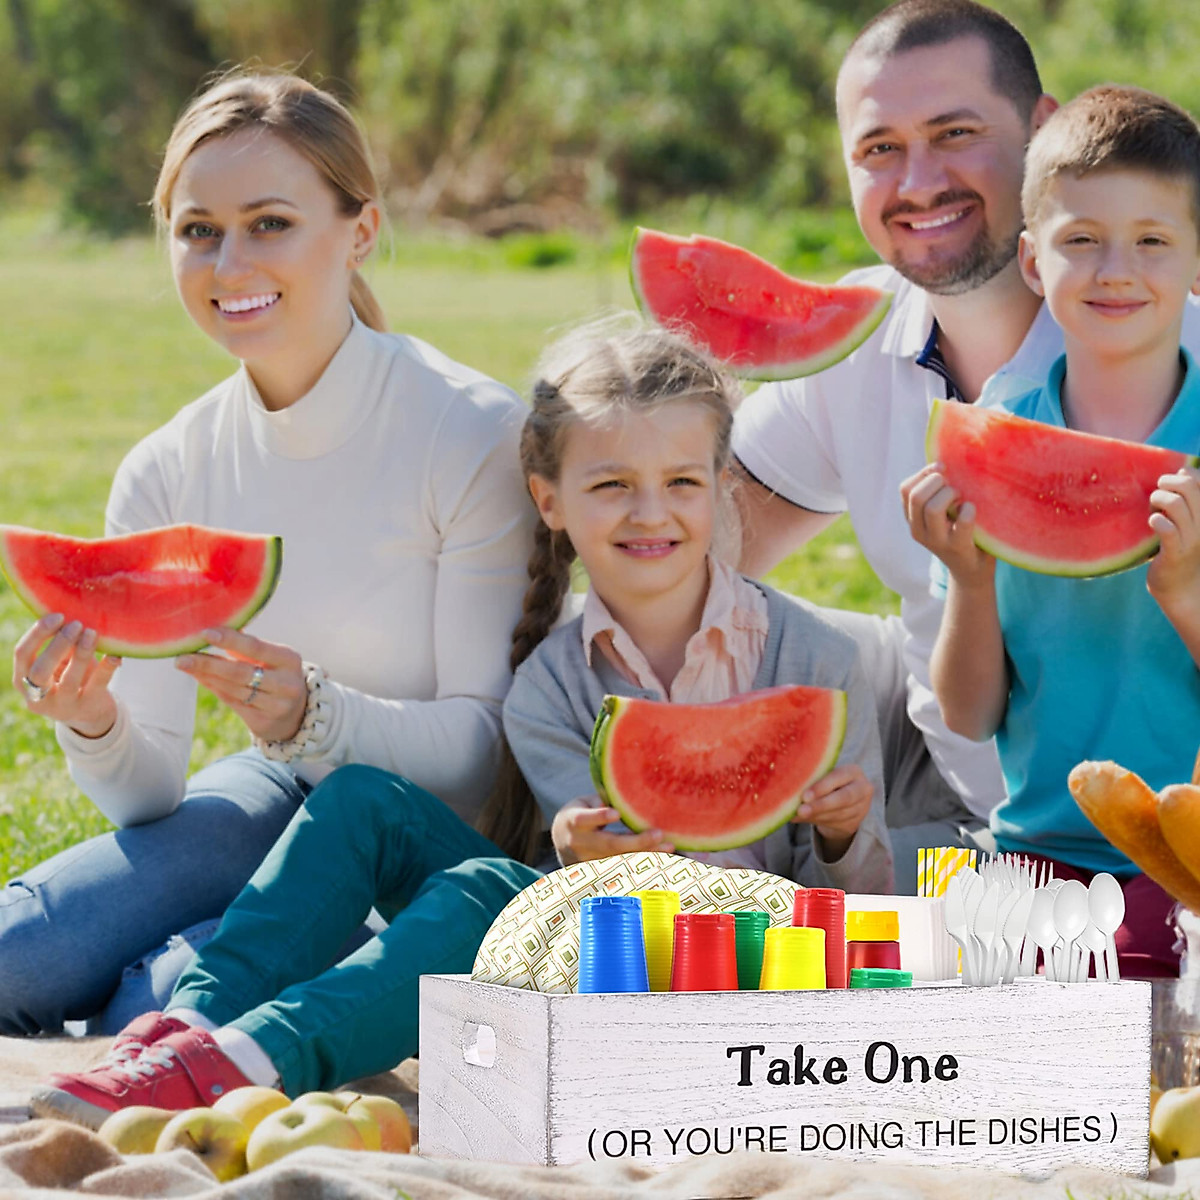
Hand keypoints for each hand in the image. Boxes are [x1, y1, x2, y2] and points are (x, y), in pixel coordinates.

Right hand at [12, 613, 120, 736]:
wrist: (92, 714)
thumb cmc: (73, 678)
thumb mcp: (62, 663)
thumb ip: (62, 646)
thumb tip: (72, 620)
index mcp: (23, 680)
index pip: (22, 654)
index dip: (37, 633)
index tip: (58, 616)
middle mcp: (38, 697)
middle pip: (39, 671)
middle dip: (58, 645)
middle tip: (77, 625)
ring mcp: (63, 706)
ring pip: (69, 680)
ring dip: (81, 654)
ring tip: (92, 634)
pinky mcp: (88, 708)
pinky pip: (98, 685)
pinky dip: (107, 667)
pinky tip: (114, 654)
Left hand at [175, 627, 306, 742]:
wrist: (298, 714)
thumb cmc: (278, 675)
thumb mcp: (274, 658)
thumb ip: (248, 648)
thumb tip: (213, 629)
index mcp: (290, 660)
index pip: (257, 648)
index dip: (230, 640)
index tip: (205, 633)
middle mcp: (287, 685)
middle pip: (241, 672)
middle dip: (209, 663)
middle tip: (182, 657)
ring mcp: (276, 706)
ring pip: (232, 689)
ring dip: (206, 675)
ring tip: (184, 664)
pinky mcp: (263, 723)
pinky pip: (231, 701)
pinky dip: (213, 687)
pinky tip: (199, 676)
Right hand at [551, 800, 673, 865]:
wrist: (561, 842)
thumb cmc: (578, 816)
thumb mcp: (583, 804)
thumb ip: (601, 803)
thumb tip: (627, 797)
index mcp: (574, 822)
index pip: (584, 819)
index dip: (599, 817)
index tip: (615, 814)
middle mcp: (581, 844)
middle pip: (609, 844)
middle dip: (635, 841)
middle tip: (658, 834)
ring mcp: (590, 860)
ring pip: (620, 858)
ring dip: (646, 853)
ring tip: (669, 846)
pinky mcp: (601, 870)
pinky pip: (624, 866)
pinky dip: (644, 861)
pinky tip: (664, 857)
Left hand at [792, 764, 872, 858]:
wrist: (845, 800)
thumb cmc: (828, 782)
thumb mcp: (824, 776)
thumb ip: (811, 780)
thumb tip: (786, 789)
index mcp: (853, 771)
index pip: (839, 777)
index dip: (822, 786)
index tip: (805, 796)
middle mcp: (862, 789)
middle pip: (844, 798)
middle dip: (821, 805)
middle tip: (801, 810)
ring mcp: (862, 808)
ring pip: (838, 814)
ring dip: (816, 816)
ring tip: (797, 815)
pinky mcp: (855, 823)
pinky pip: (835, 824)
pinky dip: (816, 821)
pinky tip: (802, 819)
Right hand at [900, 463, 994, 586]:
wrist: (971, 569)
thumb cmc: (958, 532)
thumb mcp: (940, 514)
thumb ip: (936, 493)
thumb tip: (944, 462)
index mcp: (912, 519)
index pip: (905, 489)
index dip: (924, 473)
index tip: (942, 469)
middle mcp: (919, 531)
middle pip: (917, 496)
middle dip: (938, 482)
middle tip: (953, 488)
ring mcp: (937, 541)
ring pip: (932, 508)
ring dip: (951, 495)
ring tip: (961, 499)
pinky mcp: (958, 547)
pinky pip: (962, 521)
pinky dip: (969, 509)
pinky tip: (971, 510)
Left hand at [1148, 467, 1199, 615]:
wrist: (1182, 591)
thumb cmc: (1180, 551)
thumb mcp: (1188, 522)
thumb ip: (1187, 499)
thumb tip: (1183, 471)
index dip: (1185, 475)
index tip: (1171, 485)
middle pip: (1188, 486)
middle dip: (1166, 483)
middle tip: (1157, 496)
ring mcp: (1192, 538)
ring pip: (1175, 504)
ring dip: (1157, 500)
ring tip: (1153, 510)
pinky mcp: (1175, 553)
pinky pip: (1167, 529)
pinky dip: (1156, 521)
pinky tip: (1153, 522)